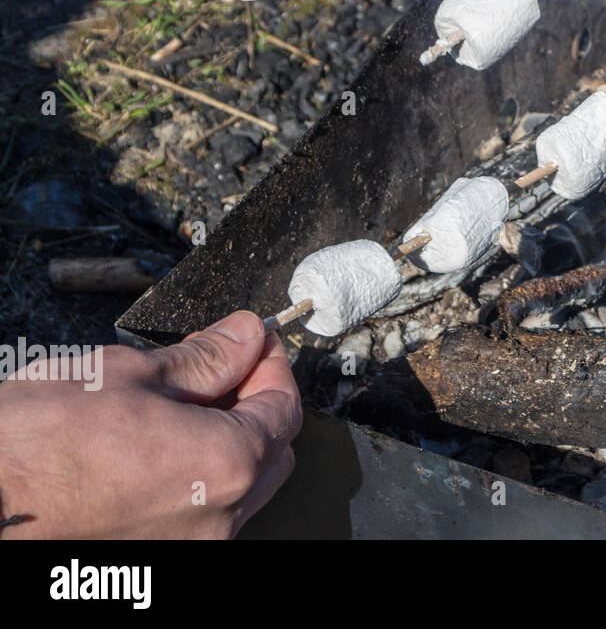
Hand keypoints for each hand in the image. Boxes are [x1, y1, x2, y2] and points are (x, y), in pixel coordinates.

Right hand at [0, 310, 300, 538]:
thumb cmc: (32, 447)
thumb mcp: (128, 374)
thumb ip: (204, 358)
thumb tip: (243, 337)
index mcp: (226, 463)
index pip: (285, 407)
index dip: (272, 364)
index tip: (252, 340)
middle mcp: (219, 517)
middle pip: (273, 450)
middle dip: (255, 401)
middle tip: (219, 364)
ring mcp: (188, 545)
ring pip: (240, 485)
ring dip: (227, 439)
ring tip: (177, 401)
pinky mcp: (155, 557)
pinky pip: (202, 510)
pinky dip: (197, 473)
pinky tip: (156, 443)